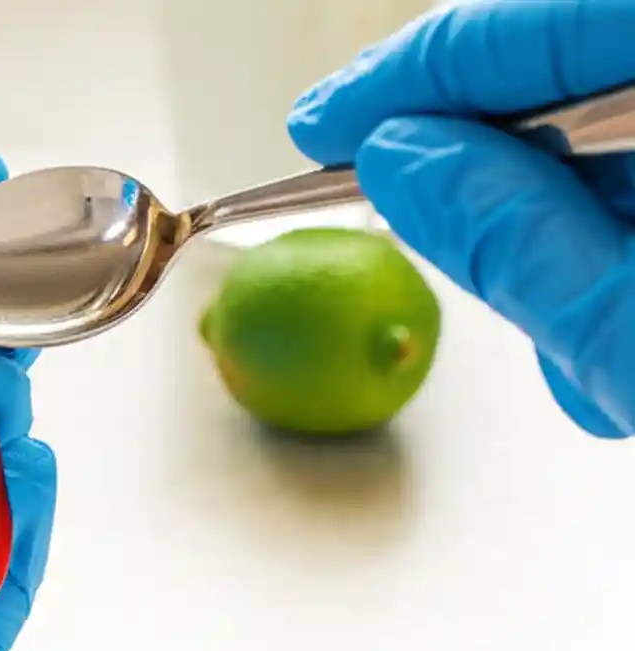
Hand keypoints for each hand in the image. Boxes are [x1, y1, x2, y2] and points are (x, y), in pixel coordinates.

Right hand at [287, 0, 634, 438]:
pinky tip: (620, 316)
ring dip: (561, 232)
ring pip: (609, 134)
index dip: (408, 73)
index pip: (530, 22)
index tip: (322, 124)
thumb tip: (401, 162)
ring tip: (581, 343)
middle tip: (404, 213)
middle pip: (568, 75)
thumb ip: (516, 242)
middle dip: (487, 160)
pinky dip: (616, 249)